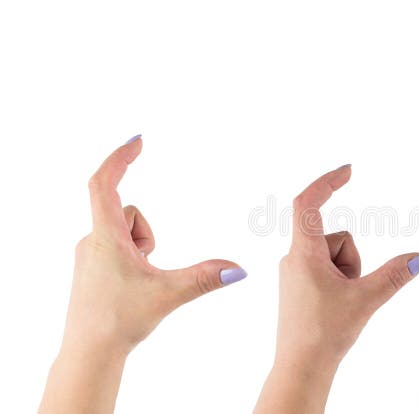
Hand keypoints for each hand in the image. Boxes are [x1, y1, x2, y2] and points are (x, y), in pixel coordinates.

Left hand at [39, 136, 246, 413]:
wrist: (89, 353)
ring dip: (142, 247)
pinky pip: (119, 246)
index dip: (119, 157)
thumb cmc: (119, 321)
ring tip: (138, 282)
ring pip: (126, 232)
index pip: (104, 183)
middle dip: (149, 235)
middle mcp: (92, 240)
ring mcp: (90, 254)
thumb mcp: (169, 295)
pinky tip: (131, 287)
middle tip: (150, 264)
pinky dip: (134, 257)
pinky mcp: (92, 268)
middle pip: (128, 213)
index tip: (138, 140)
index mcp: (105, 237)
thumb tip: (241, 269)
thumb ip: (206, 278)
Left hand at [255, 165, 418, 413]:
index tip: (349, 171)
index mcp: (303, 253)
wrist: (301, 367)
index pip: (308, 203)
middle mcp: (294, 257)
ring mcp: (297, 272)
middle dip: (354, 259)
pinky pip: (329, 270)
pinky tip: (336, 308)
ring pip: (337, 256)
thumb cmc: (324, 334)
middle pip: (338, 237)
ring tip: (340, 304)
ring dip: (348, 274)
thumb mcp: (367, 299)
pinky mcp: (300, 285)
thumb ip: (396, 274)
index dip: (327, 182)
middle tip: (348, 292)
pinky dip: (341, 282)